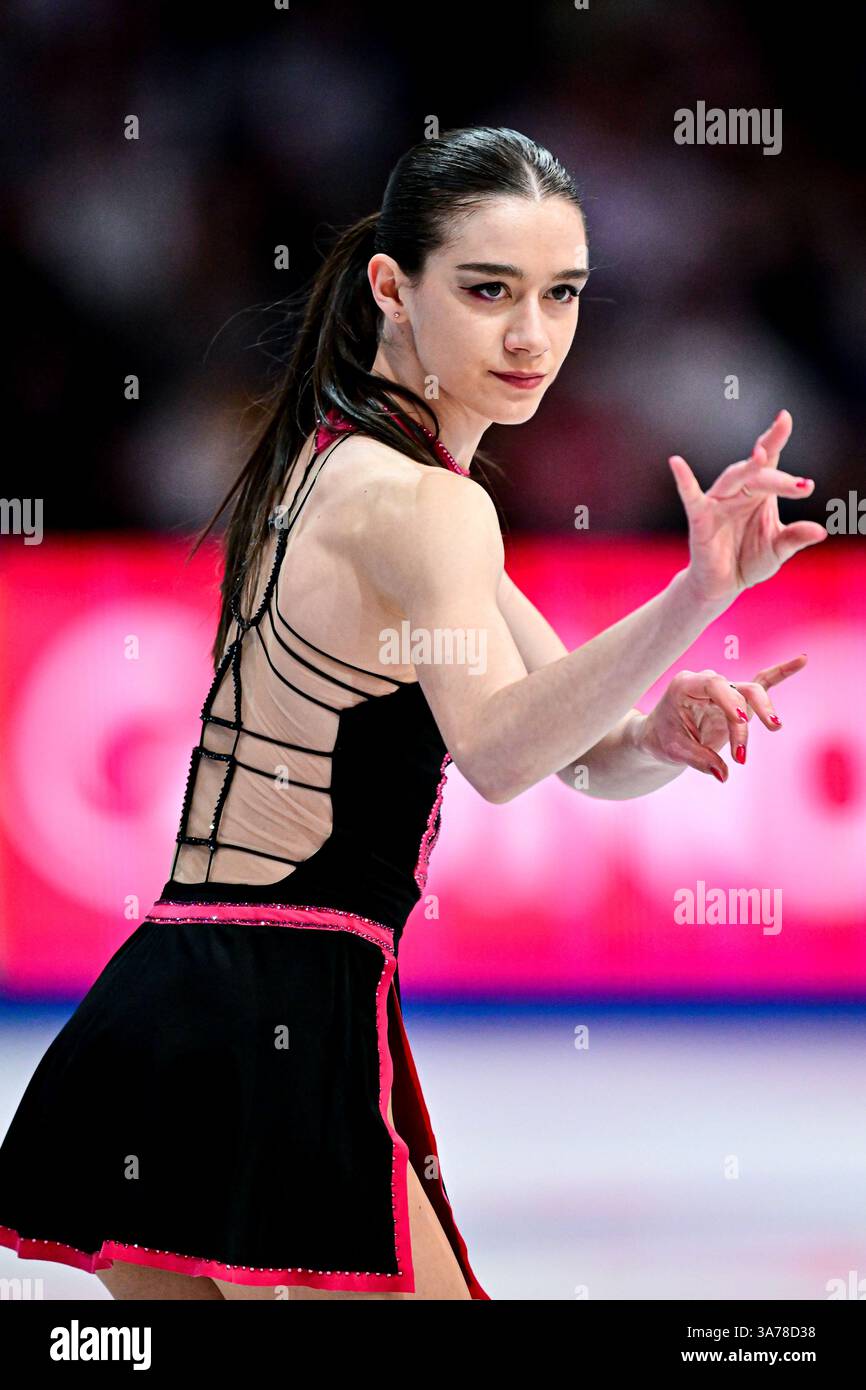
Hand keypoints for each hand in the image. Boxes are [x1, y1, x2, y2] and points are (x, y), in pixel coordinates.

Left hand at [635, 653, 807, 782]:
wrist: (660, 734)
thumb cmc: (664, 738)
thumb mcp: (674, 751)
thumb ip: (699, 760)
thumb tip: (723, 775)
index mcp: (686, 685)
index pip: (714, 686)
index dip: (729, 702)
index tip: (740, 722)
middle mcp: (707, 682)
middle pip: (736, 692)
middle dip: (745, 720)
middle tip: (742, 752)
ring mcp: (724, 689)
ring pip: (751, 693)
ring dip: (764, 710)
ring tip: (775, 727)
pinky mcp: (737, 698)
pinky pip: (762, 682)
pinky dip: (782, 673)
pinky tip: (803, 660)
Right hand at [669, 411, 827, 605]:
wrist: (722, 585)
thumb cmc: (749, 560)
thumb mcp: (778, 549)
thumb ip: (795, 537)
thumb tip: (821, 530)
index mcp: (759, 492)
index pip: (770, 461)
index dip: (776, 437)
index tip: (784, 417)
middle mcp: (738, 491)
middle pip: (757, 472)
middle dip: (778, 476)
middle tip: (801, 486)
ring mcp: (717, 502)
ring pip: (734, 478)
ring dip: (748, 468)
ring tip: (761, 455)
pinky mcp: (700, 518)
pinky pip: (691, 496)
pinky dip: (684, 479)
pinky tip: (676, 462)